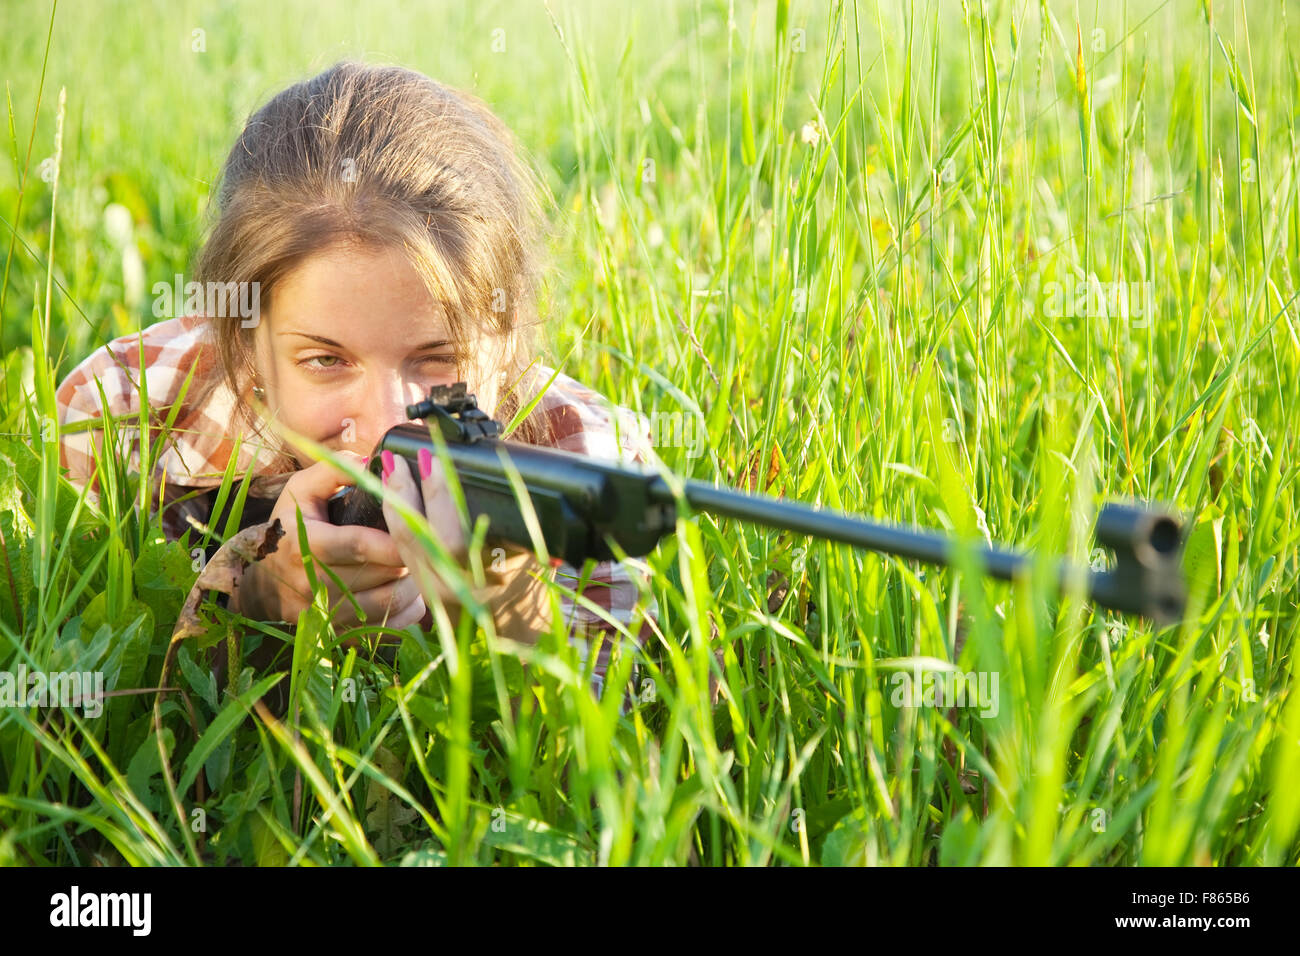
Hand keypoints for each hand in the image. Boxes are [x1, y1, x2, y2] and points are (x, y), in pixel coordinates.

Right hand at [231, 451, 426, 629]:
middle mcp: (313, 584)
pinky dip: (408, 610)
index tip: (420, 528)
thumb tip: (368, 459)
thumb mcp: (301, 490)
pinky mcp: (338, 634)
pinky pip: (387, 627)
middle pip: (379, 574)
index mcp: (305, 544)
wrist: (264, 582)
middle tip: (429, 543)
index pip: (357, 544)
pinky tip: (413, 590)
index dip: (393, 538)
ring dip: (414, 584)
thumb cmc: (290, 527)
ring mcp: (325, 614)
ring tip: (423, 564)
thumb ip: (334, 470)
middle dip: (410, 558)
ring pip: (388, 603)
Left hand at [378, 448, 552, 641]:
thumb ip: (515, 522)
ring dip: (392, 501)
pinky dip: (394, 519)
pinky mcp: (421, 590)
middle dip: (404, 490)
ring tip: (388, 467)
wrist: (517, 634)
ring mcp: (431, 592)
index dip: (439, 495)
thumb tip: (503, 472)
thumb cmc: (531, 592)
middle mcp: (449, 589)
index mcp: (480, 582)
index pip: (450, 535)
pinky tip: (390, 496)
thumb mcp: (532, 555)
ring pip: (401, 541)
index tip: (432, 460)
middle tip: (396, 457)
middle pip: (415, 534)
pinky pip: (400, 550)